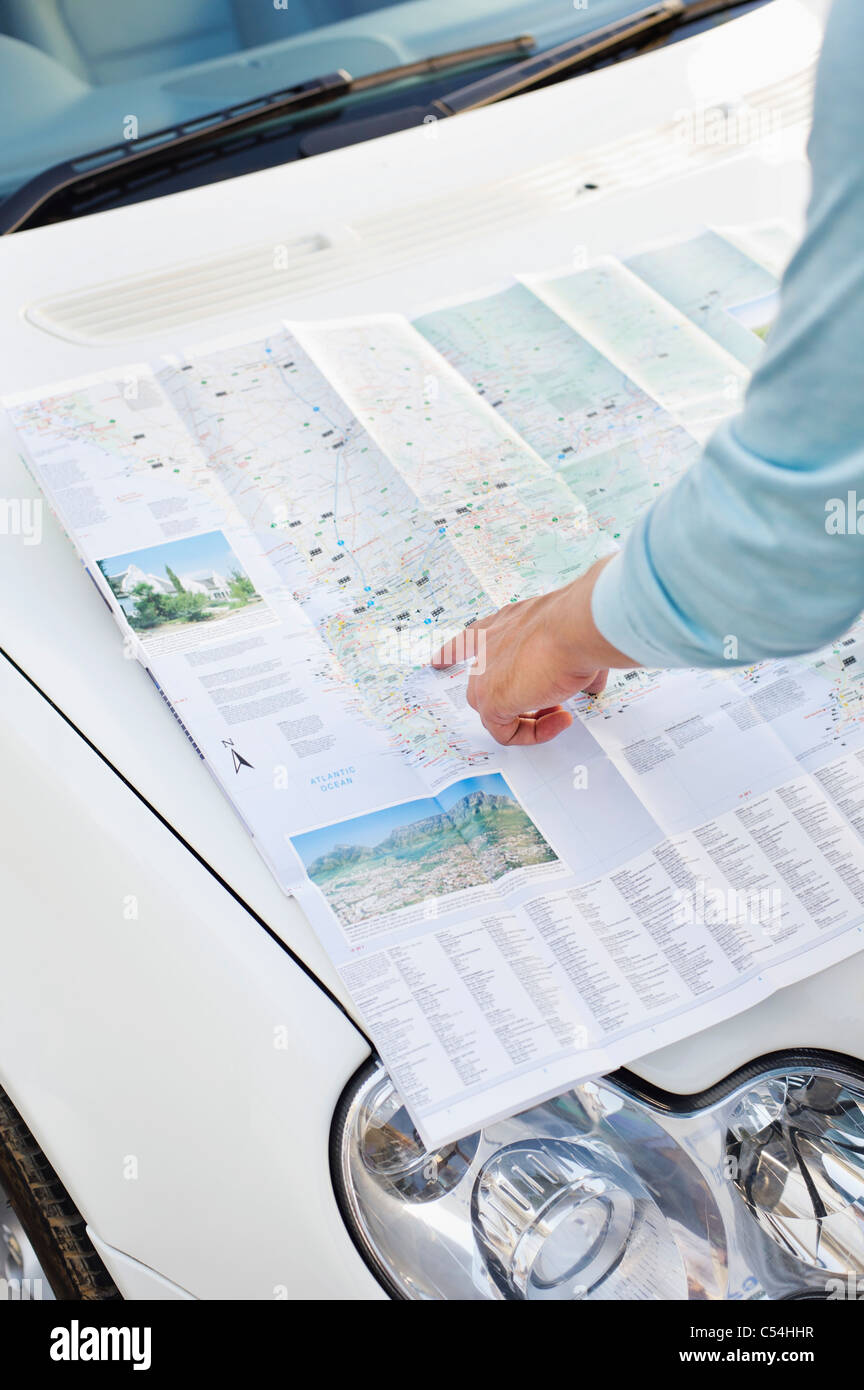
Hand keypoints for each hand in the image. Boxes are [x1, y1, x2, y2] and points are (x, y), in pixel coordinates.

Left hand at [431, 559, 633, 745]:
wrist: (577, 626)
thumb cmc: (581, 624)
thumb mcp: (576, 641)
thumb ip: (574, 662)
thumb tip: (589, 684)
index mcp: (508, 621)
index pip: (472, 637)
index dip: (453, 651)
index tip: (436, 661)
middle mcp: (491, 643)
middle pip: (480, 680)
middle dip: (510, 699)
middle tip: (551, 706)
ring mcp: (485, 672)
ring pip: (493, 709)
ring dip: (527, 718)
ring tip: (559, 714)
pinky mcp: (491, 700)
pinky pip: (505, 732)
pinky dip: (534, 733)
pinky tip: (559, 721)